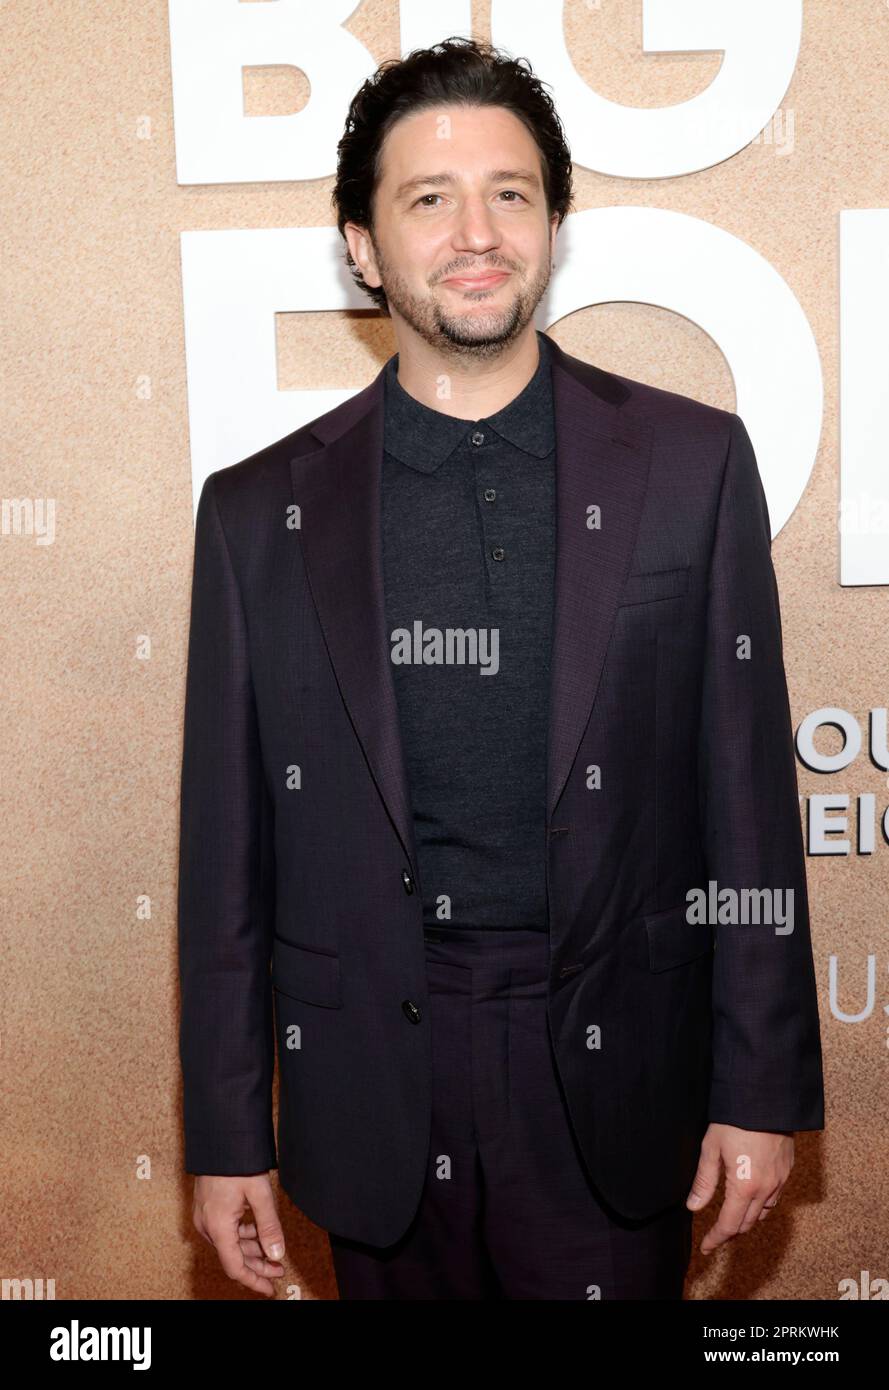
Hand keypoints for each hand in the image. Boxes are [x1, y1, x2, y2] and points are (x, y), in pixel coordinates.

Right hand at [192, 1173, 285, 1294]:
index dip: (254, 1280)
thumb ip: (269, 1227)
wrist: (219, 1137)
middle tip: (279, 1271)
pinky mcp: (207, 1209)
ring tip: (273, 1253)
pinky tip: (258, 1233)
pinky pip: (225, 1231)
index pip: (235, 1267)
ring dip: (251, 1251)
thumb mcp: (260, 1194)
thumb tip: (277, 1255)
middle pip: (233, 1257)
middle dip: (257, 1266)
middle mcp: (207, 1226)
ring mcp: (205, 1217)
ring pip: (230, 1244)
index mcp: (218, 1226)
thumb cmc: (237, 1161)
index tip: (269, 1289)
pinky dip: (242, 1236)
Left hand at [686, 1124, 794, 1254]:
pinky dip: (761, 1206)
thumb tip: (693, 1206)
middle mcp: (766, 1189)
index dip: (716, 1238)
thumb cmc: (734, 1120)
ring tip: (731, 1218)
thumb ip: (704, 1181)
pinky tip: (750, 1198)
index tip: (705, 1247)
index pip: (729, 1225)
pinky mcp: (787, 1170)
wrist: (765, 1098)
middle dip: (730, 1232)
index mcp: (744, 1186)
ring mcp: (780, 1180)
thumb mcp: (711, 1148)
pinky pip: (774, 1198)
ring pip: (763, 1213)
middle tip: (714, 1235)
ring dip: (746, 1220)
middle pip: (747, 1223)